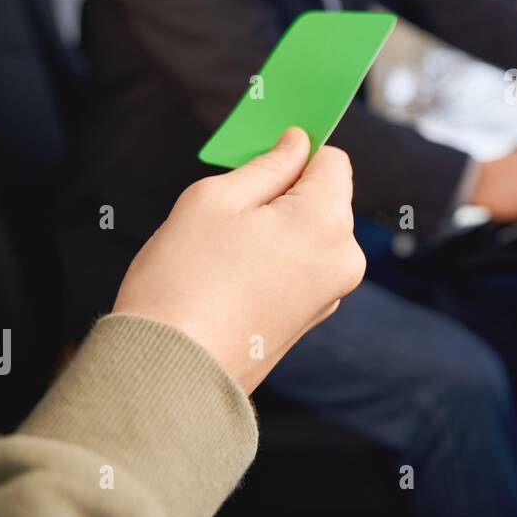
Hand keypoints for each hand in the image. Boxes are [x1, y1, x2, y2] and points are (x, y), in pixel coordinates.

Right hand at [112, 127, 365, 393]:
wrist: (172, 373)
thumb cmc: (184, 279)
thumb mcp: (215, 199)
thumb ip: (266, 165)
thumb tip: (295, 143)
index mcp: (328, 221)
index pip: (333, 160)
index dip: (297, 152)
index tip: (261, 159)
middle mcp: (344, 257)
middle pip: (326, 197)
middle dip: (285, 193)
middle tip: (230, 210)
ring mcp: (332, 292)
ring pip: (312, 233)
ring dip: (279, 227)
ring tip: (226, 250)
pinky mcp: (313, 317)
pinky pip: (303, 266)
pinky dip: (277, 259)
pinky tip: (233, 275)